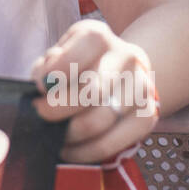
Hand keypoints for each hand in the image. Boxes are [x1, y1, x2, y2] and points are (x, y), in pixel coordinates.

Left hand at [31, 20, 159, 163]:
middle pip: (93, 91)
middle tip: (40, 117)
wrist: (121, 73)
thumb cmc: (80, 66)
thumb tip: (43, 85)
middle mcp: (125, 57)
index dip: (57, 71)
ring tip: (54, 138)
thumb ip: (47, 66)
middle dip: (58, 109)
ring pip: (101, 120)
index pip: (81, 50)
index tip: (40, 88)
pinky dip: (85, 152)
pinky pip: (113, 143)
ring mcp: (142, 86)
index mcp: (98, 37)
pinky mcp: (148, 115)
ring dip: (70, 135)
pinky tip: (70, 150)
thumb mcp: (60, 55)